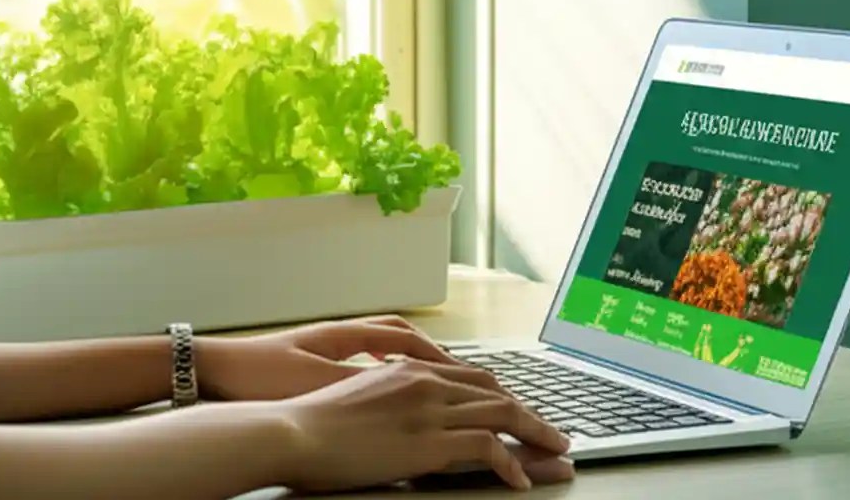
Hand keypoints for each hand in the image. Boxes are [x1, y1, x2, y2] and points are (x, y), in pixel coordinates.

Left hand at [198, 315, 465, 400]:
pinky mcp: (309, 362)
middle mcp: (338, 334)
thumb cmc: (259, 374)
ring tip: (428, 377)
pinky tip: (381, 387)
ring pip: (379, 345)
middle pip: (397, 334)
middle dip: (430, 351)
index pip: (405, 338)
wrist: (213, 369)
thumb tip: (402, 384)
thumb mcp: (316, 382)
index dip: (438, 356)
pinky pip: (360, 358)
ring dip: (406, 358)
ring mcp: (323, 346)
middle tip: (456, 372)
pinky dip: (382, 368)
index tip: (462, 374)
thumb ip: (360, 382)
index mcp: (344, 334)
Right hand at [277, 359, 572, 491]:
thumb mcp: (361, 398)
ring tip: (556, 454)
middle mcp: (427, 382)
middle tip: (554, 435)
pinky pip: (487, 448)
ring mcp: (430, 410)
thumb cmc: (314, 422)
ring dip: (536, 436)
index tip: (524, 413)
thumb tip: (408, 420)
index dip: (505, 396)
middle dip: (531, 415)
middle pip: (497, 393)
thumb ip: (393, 401)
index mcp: (410, 370)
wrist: (293, 430)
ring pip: (503, 414)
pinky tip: (519, 480)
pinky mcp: (429, 442)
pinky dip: (511, 463)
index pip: (473, 378)